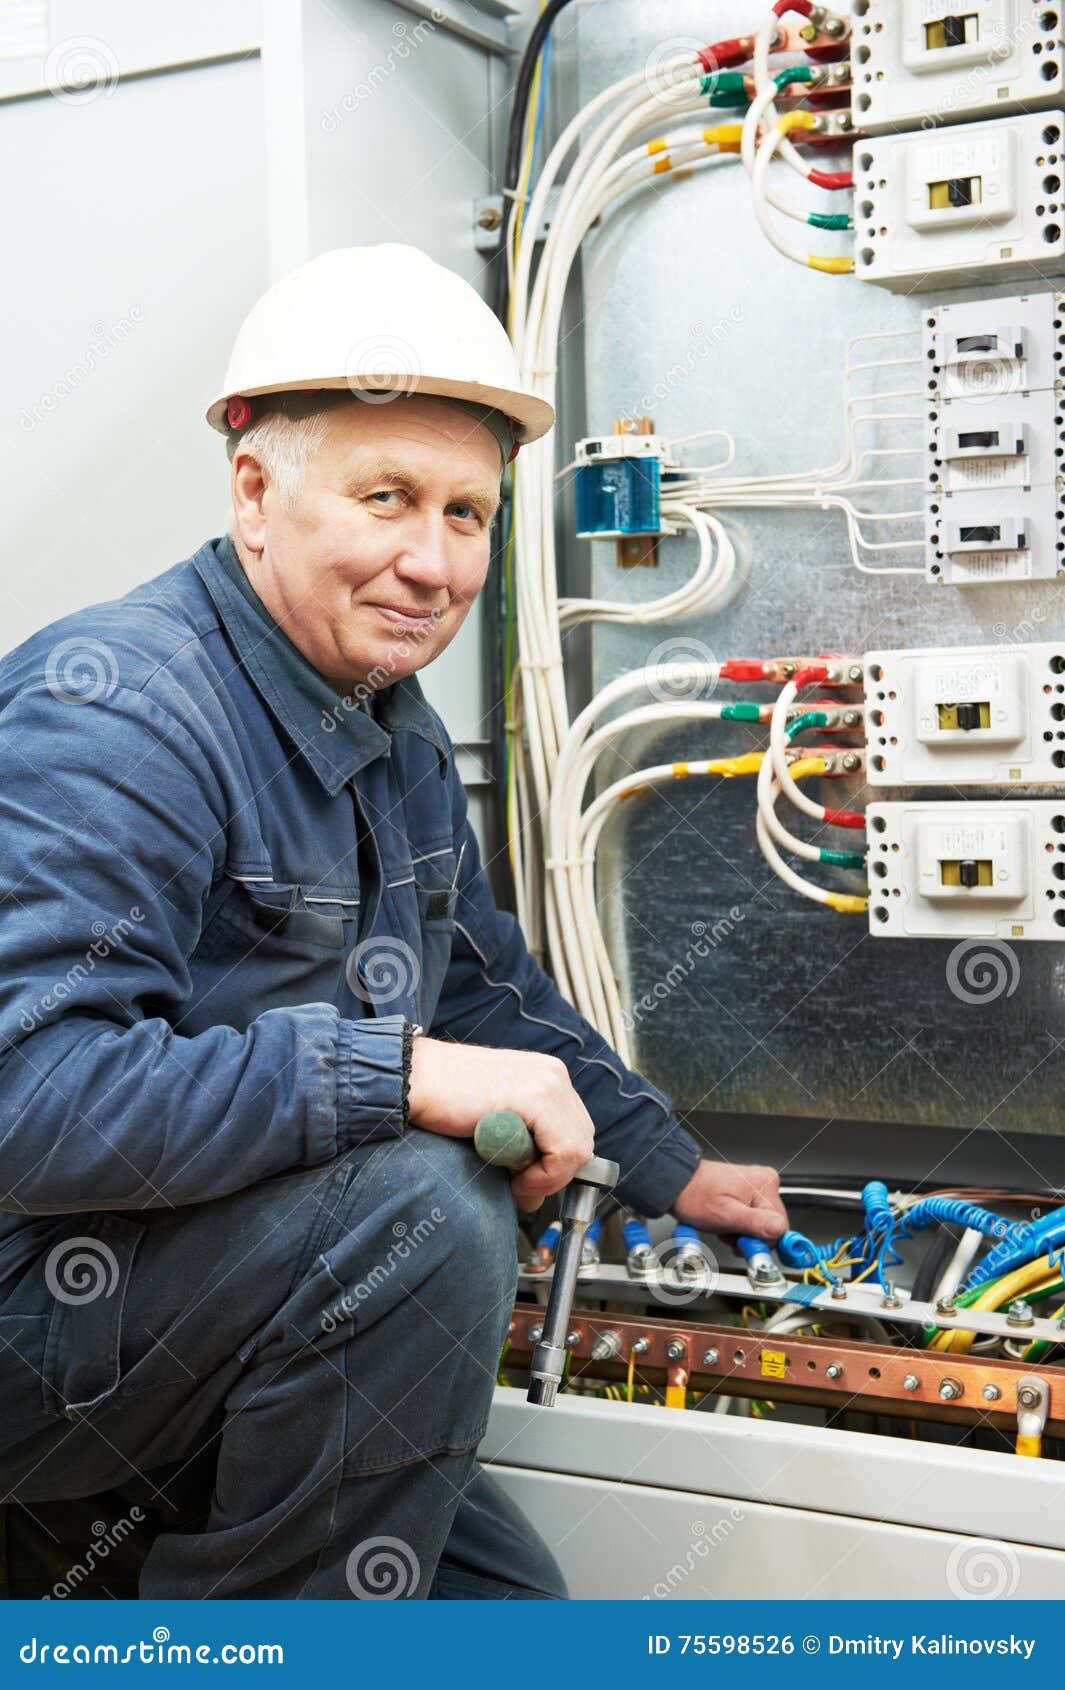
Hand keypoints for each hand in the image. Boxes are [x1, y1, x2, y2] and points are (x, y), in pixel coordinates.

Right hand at [407, 1036, 594, 1212]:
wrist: (413, 1079)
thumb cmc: (443, 1101)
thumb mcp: (498, 1120)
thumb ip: (525, 1144)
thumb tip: (541, 1190)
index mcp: (547, 1077)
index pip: (576, 1130)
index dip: (557, 1165)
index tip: (529, 1180)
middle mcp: (553, 1075)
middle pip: (582, 1140)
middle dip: (556, 1174)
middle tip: (522, 1185)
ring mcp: (547, 1083)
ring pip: (578, 1148)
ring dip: (549, 1177)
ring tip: (516, 1181)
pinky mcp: (534, 1097)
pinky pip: (563, 1151)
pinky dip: (544, 1175)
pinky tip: (515, 1177)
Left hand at [671, 1159, 787, 1241]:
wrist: (677, 1184)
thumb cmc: (694, 1194)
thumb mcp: (725, 1214)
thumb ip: (755, 1224)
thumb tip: (780, 1231)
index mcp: (764, 1184)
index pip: (781, 1226)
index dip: (761, 1240)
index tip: (746, 1245)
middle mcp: (765, 1182)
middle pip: (772, 1226)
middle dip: (750, 1236)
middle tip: (728, 1232)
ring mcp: (757, 1186)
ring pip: (762, 1225)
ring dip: (743, 1232)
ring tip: (724, 1225)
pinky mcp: (749, 1192)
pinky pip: (753, 1218)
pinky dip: (739, 1225)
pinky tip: (726, 1221)